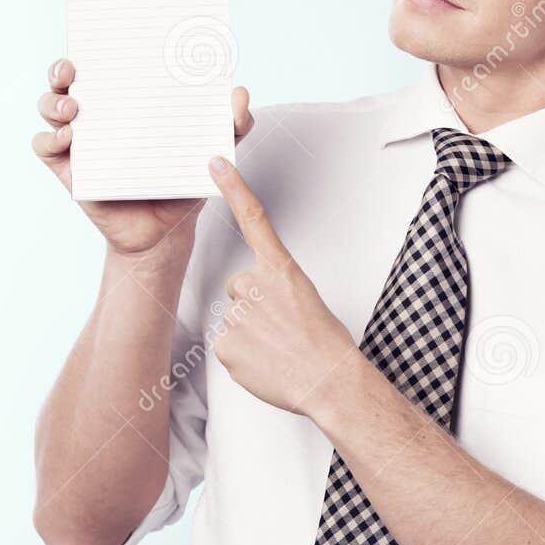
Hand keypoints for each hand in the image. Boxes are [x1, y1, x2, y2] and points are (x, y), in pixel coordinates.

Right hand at [32, 59, 253, 261]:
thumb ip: (232, 125)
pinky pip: (44, 147)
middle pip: (64, 81)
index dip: (92, 48)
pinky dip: (49, 139)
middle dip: (61, 69)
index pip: (103, 66)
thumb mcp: (212, 151)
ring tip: (72, 108)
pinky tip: (69, 140)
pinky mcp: (68, 170)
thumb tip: (239, 92)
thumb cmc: (182, 182)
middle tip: (71, 70)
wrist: (166, 231)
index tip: (96, 40)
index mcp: (125, 102)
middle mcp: (96, 116)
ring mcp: (78, 142)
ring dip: (53, 102)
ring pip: (48, 109)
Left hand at [208, 156, 362, 422]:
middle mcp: (253, 285)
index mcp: (280, 270)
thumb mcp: (305, 299)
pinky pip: (228, 344)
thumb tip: (255, 304)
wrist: (328, 381)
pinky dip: (243, 354)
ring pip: (235, 318)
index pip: (253, 219)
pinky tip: (266, 362)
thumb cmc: (324, 343)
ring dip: (251, 332)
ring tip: (277, 348)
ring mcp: (236, 314)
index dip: (233, 188)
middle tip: (282, 327)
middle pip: (240, 287)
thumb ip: (274, 289)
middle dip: (255, 305)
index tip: (216, 164)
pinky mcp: (224, 343)